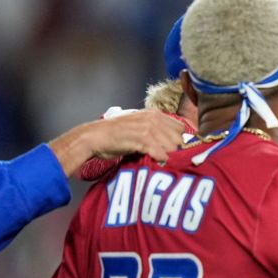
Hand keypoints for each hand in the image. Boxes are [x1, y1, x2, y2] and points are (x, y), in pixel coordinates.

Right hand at [51, 110, 185, 176]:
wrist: (95, 137)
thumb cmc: (118, 136)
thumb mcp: (141, 127)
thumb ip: (157, 132)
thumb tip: (177, 144)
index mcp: (155, 114)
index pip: (181, 128)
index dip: (181, 141)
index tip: (178, 152)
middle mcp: (153, 119)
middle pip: (179, 138)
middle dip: (177, 151)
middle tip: (171, 160)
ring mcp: (147, 128)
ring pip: (172, 146)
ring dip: (169, 157)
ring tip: (162, 162)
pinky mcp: (140, 138)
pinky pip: (160, 152)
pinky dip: (160, 159)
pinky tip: (156, 162)